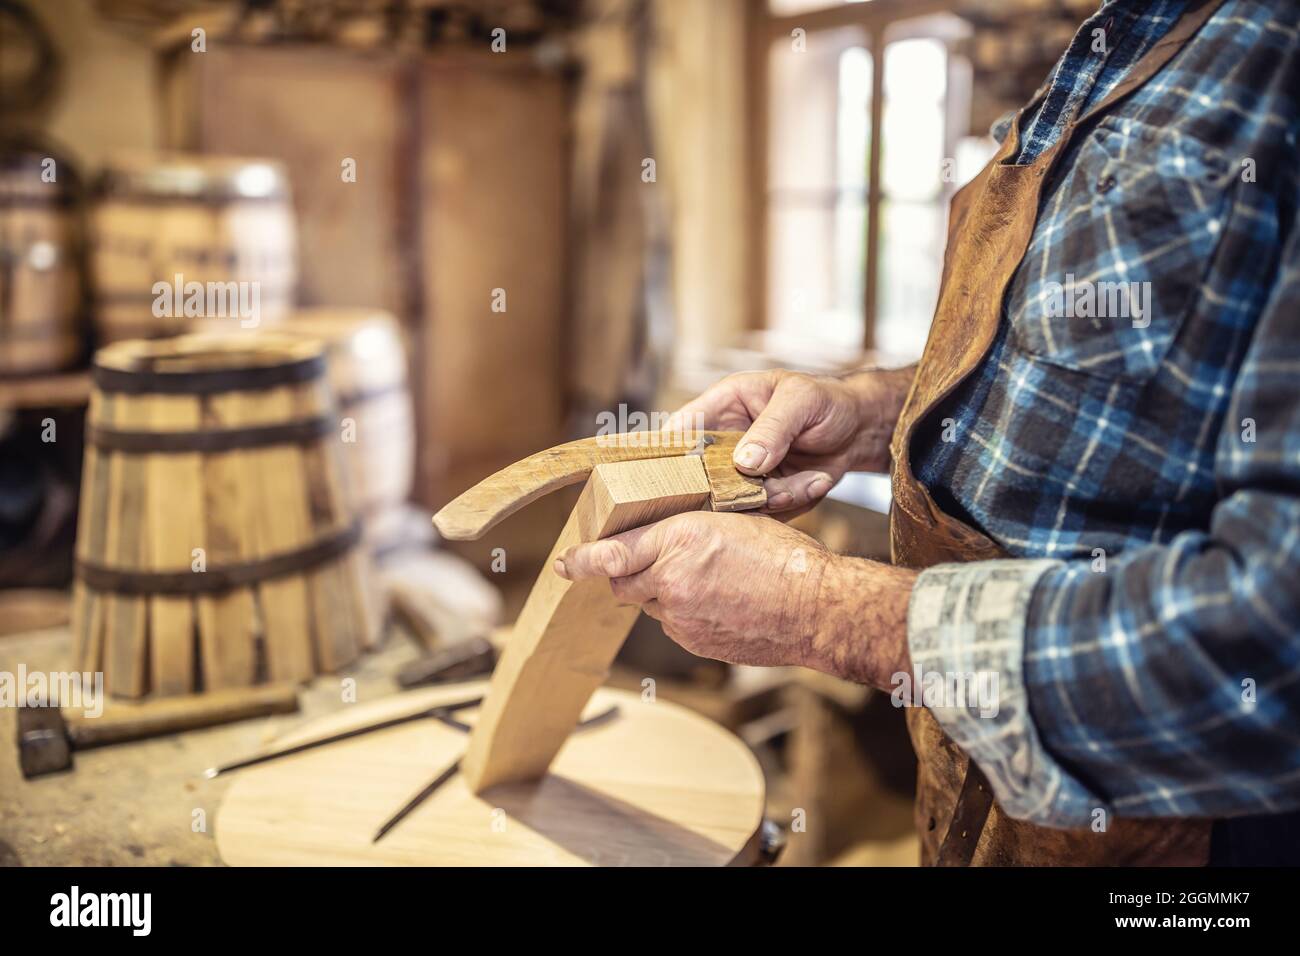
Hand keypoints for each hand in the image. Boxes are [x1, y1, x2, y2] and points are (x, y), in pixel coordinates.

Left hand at [554, 510, 916, 686]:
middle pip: (624, 584)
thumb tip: (661, 533)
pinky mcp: (694, 642)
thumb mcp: (732, 520)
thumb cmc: (784, 558)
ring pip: (651, 605)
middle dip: (630, 574)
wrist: (816, 608)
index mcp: (680, 539)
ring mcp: (681, 617)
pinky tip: (719, 604)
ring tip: (706, 582)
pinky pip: (675, 625)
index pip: (612, 552)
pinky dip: (685, 614)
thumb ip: (687, 529)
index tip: (565, 562)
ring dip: (663, 593)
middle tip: (652, 564)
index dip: (583, 559)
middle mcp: (672, 579)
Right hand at [665, 367, 913, 517]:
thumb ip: (773, 428)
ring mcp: (741, 473)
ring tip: (811, 479)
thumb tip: (743, 462)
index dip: (670, 456)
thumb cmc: (826, 400)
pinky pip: (765, 511)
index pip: (679, 431)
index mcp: (722, 406)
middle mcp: (724, 443)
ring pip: (735, 500)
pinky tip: (818, 480)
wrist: (859, 429)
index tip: (678, 480)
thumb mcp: (802, 401)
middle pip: (700, 477)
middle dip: (733, 490)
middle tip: (770, 488)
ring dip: (774, 497)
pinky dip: (794, 501)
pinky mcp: (762, 495)